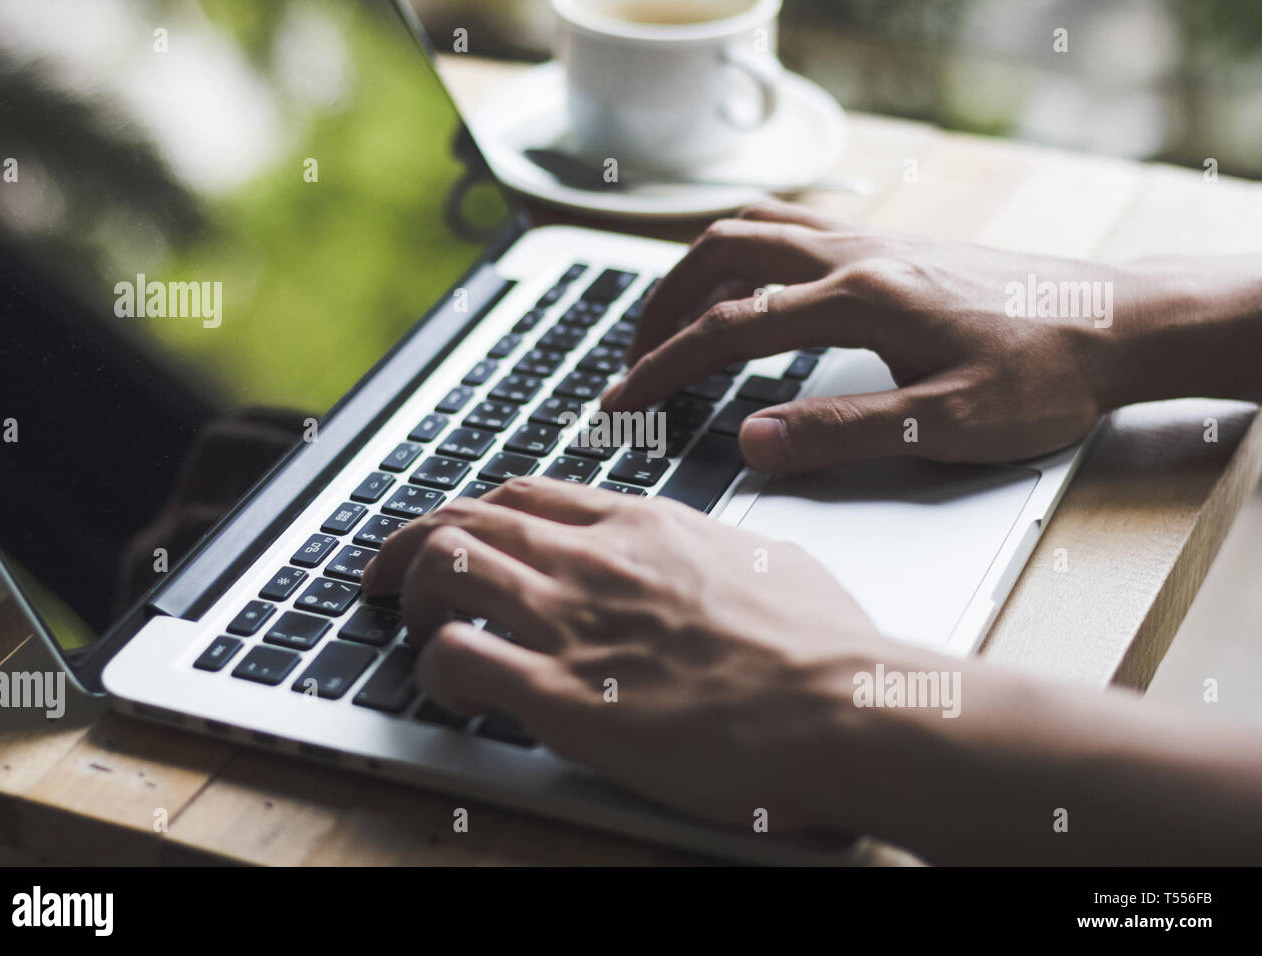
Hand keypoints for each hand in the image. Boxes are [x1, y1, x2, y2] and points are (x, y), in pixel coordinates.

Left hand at [360, 476, 895, 829]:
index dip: (476, 513)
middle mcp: (592, 560)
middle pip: (463, 520)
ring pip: (441, 569)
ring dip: (408, 595)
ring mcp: (570, 621)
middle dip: (410, 542)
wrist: (843, 703)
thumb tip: (710, 562)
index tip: (461, 535)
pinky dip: (432, 667)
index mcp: (642, 526)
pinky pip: (454, 658)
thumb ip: (713, 554)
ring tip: (406, 625)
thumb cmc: (822, 643)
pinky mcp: (561, 695)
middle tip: (386, 573)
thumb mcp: (766, 563)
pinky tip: (450, 688)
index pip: (525, 494)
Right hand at [602, 201, 1161, 472]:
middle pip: (721, 256)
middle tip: (634, 361)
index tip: (622, 403)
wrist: (1117, 323)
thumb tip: (751, 441)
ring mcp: (872, 241)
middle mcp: (856, 255)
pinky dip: (744, 251)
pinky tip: (750, 288)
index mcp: (858, 298)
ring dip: (697, 270)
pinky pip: (791, 225)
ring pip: (752, 228)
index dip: (663, 368)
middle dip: (662, 308)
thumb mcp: (947, 424)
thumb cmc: (1045, 377)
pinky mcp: (891, 245)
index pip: (728, 329)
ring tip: (671, 320)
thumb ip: (842, 432)